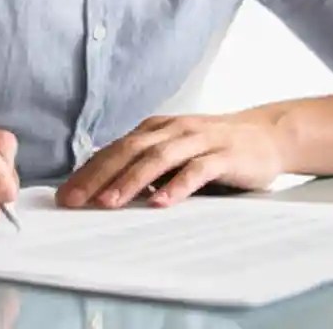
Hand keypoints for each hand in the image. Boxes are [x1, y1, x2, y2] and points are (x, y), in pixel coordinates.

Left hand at [55, 114, 286, 209]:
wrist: (268, 134)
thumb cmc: (215, 148)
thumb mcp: (176, 152)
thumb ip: (145, 166)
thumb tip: (103, 189)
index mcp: (157, 129)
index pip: (115, 149)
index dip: (88, 171)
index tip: (65, 196)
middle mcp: (174, 130)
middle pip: (130, 150)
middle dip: (99, 176)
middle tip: (75, 201)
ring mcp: (200, 140)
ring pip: (159, 158)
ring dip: (132, 181)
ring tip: (110, 203)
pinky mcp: (225, 156)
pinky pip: (197, 171)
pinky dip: (177, 186)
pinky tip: (162, 203)